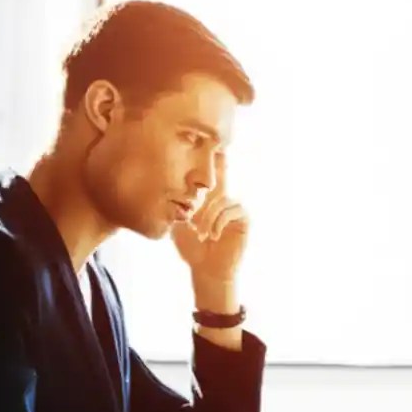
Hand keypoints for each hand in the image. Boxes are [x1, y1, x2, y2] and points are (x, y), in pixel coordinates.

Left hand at [172, 152, 247, 281]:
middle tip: (219, 146)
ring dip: (208, 216)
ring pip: (221, 199)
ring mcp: (234, 208)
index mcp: (206, 200)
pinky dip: (218, 222)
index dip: (210, 159)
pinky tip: (212, 236)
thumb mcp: (178, 226)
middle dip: (220, 160)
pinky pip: (231, 210)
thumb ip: (177, 209)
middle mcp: (222, 199)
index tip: (210, 142)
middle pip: (223, 173)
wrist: (207, 270)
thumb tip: (167, 192)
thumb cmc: (193, 249)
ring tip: (201, 233)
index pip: (208, 175)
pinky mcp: (243, 219)